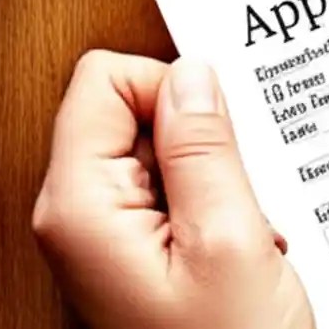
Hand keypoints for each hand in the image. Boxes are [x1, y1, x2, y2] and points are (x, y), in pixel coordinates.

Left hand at [32, 51, 318, 328]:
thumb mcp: (231, 240)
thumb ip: (205, 147)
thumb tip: (193, 74)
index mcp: (82, 207)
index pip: (104, 82)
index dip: (173, 91)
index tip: (222, 136)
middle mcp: (82, 217)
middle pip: (132, 112)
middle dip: (202, 139)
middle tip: (241, 194)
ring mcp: (111, 237)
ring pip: (164, 152)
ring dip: (219, 176)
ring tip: (245, 230)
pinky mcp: (142, 253)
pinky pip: (178, 190)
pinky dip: (221, 203)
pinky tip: (245, 245)